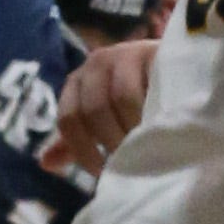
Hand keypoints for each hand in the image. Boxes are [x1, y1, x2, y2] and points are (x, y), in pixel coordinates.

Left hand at [44, 36, 158, 177]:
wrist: (178, 71)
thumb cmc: (135, 101)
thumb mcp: (103, 121)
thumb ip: (77, 140)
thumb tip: (45, 163)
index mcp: (77, 82)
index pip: (68, 119)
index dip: (83, 150)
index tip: (103, 171)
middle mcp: (96, 64)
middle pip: (94, 110)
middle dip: (112, 141)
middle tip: (131, 160)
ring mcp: (125, 53)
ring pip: (120, 98)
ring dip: (133, 128)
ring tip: (147, 146)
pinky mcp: (152, 52)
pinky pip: (148, 85)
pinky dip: (151, 111)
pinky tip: (160, 127)